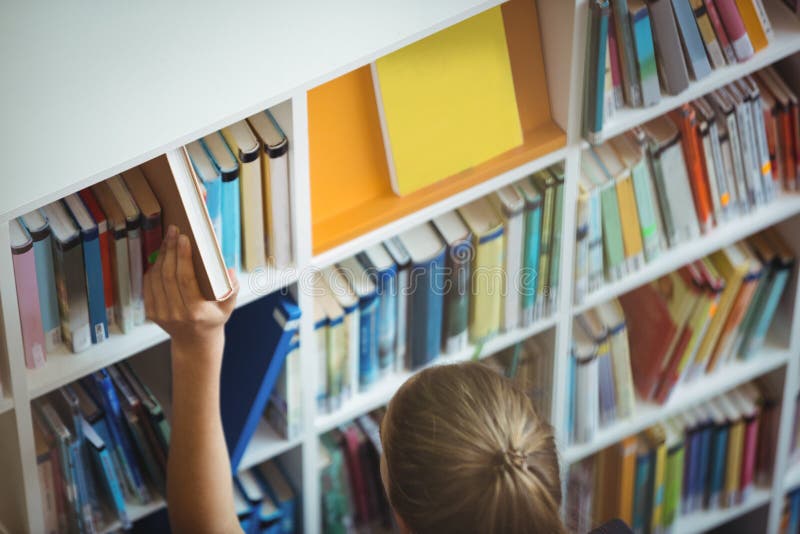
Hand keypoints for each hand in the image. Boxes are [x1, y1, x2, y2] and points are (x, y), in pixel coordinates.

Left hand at [144, 225, 238, 357]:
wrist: (195, 342)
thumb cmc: (214, 319)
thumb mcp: (229, 307)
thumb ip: (232, 288)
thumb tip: (227, 270)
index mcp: (195, 311)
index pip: (185, 279)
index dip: (182, 257)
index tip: (184, 238)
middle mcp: (175, 313)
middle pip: (168, 275)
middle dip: (170, 249)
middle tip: (173, 231)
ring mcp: (161, 313)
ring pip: (156, 277)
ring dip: (161, 256)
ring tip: (168, 239)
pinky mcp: (152, 312)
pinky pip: (149, 284)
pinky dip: (154, 267)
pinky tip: (162, 256)